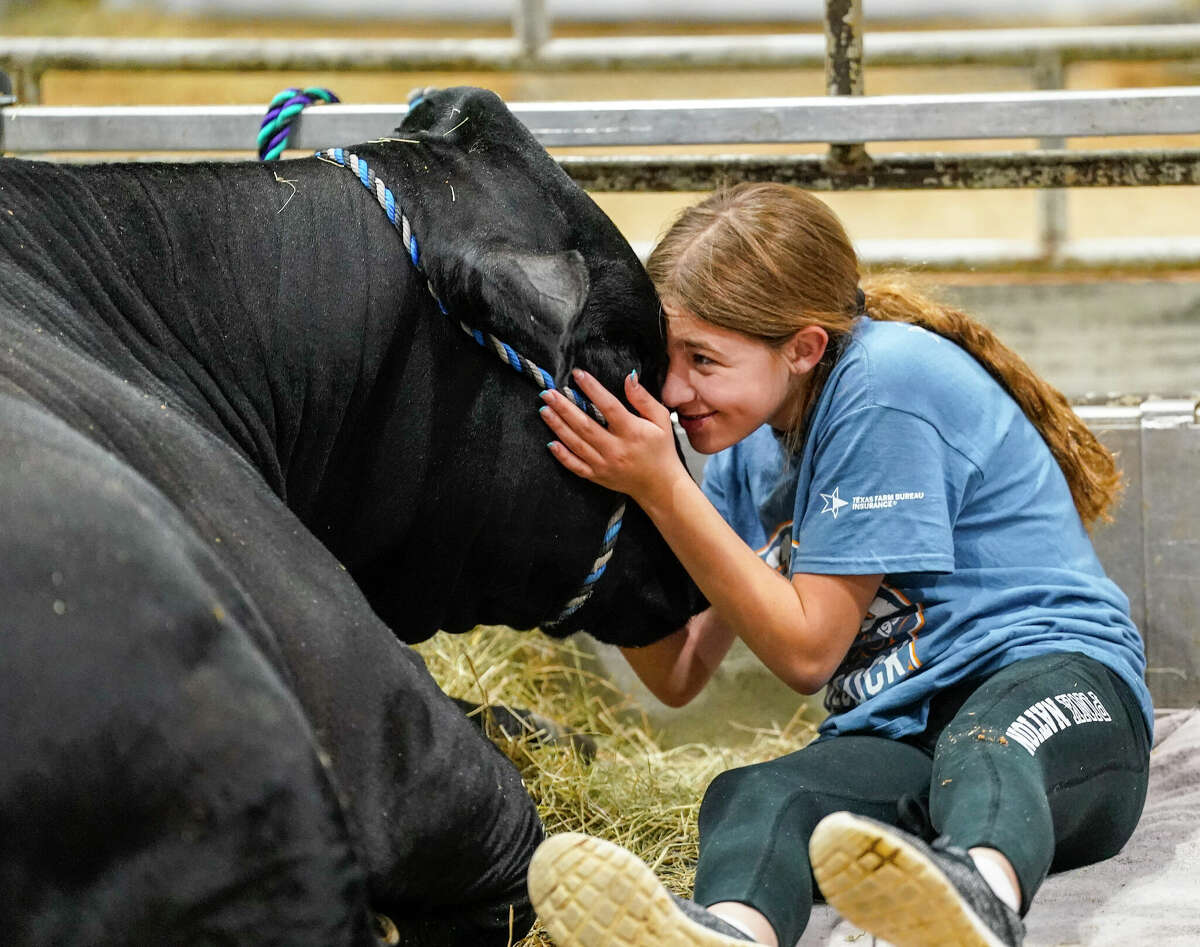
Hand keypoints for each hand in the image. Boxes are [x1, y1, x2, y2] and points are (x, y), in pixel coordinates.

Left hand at [539, 369, 684, 502]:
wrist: (660, 485)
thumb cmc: (661, 449)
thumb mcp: (661, 420)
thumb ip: (644, 399)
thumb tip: (629, 377)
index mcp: (632, 432)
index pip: (608, 406)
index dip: (592, 388)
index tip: (578, 374)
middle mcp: (616, 449)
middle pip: (585, 425)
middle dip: (564, 407)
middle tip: (548, 392)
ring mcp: (604, 464)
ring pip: (576, 444)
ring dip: (558, 426)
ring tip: (544, 409)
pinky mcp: (597, 476)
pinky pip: (575, 466)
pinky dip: (562, 455)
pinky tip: (550, 443)